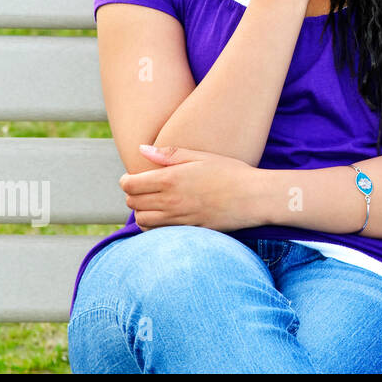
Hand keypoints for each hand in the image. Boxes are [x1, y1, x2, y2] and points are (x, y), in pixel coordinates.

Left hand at [121, 144, 262, 231]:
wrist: (254, 197)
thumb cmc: (230, 172)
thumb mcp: (201, 156)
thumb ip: (169, 154)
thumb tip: (141, 149)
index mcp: (170, 179)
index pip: (130, 185)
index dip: (127, 180)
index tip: (134, 177)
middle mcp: (170, 201)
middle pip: (132, 203)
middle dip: (133, 195)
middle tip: (145, 189)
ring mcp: (178, 219)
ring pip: (142, 220)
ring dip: (142, 211)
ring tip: (153, 203)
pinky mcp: (187, 231)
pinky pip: (157, 233)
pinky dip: (153, 226)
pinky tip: (164, 217)